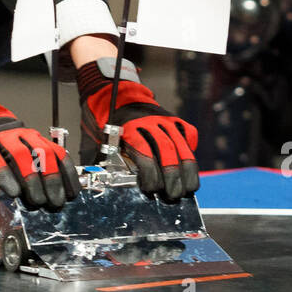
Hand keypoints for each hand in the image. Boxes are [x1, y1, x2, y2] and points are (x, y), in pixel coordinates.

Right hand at [0, 91, 79, 210]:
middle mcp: (22, 135)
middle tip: (55, 202)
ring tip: (36, 201)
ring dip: (32, 180)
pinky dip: (5, 177)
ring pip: (21, 155)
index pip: (58, 154)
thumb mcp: (24, 151)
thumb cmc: (2, 145)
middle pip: (42, 154)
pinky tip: (12, 192)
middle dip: (52, 180)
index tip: (72, 196)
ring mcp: (2, 138)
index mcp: (36, 138)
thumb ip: (36, 168)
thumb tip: (52, 197)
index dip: (67, 175)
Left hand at [77, 59, 199, 201]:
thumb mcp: (100, 141)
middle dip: (173, 177)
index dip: (150, 174)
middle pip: (167, 151)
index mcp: (128, 129)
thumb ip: (104, 162)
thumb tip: (104, 185)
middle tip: (174, 195)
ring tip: (189, 188)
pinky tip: (189, 167)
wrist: (118, 96)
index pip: (144, 154)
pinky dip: (190, 150)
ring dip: (188, 169)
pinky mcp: (175, 119)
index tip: (150, 189)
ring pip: (182, 145)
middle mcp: (149, 122)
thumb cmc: (108, 125)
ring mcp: (164, 119)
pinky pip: (188, 135)